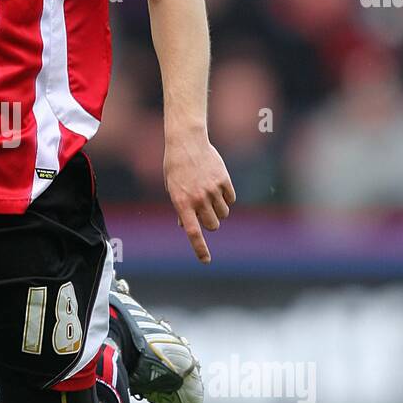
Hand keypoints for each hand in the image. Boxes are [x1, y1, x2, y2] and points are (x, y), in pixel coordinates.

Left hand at [163, 130, 234, 263]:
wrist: (187, 141)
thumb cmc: (176, 166)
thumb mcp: (172, 188)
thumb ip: (180, 208)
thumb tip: (184, 225)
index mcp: (182, 203)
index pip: (192, 232)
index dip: (200, 248)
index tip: (206, 260)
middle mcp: (198, 199)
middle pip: (213, 225)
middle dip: (211, 223)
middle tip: (205, 213)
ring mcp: (212, 190)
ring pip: (223, 213)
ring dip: (219, 210)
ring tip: (209, 196)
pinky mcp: (224, 180)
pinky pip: (231, 198)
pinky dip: (226, 197)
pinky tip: (218, 186)